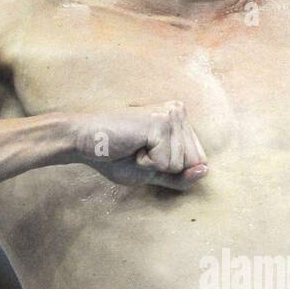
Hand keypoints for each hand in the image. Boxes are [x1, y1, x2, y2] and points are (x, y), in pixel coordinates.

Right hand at [69, 100, 207, 190]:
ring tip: (134, 147)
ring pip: (180, 164)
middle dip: (164, 167)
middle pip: (194, 163)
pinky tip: (132, 146)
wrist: (83, 141)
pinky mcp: (161, 123)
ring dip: (153, 165)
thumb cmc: (115, 156)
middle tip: (138, 150)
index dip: (171, 169)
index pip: (198, 161)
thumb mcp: (154, 172)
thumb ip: (181, 176)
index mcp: (180, 119)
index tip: (145, 153)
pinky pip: (166, 163)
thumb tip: (205, 172)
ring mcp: (172, 115)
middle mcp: (179, 112)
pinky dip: (146, 164)